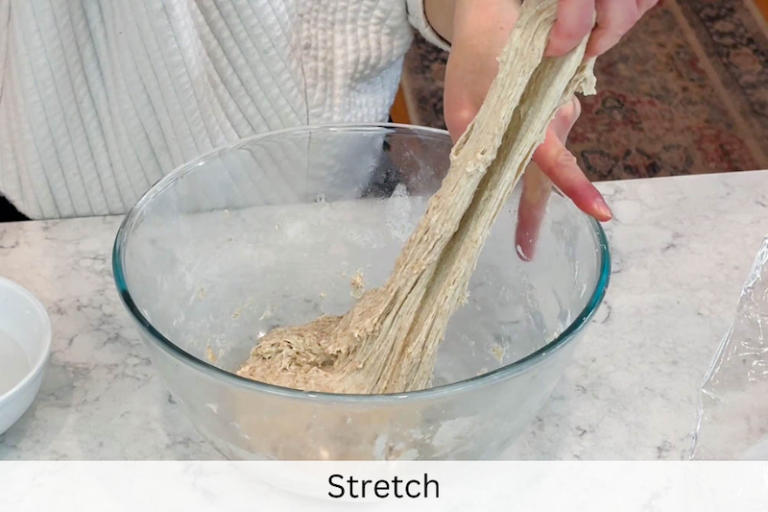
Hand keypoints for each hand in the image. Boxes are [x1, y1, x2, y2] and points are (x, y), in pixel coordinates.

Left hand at [425, 0, 650, 257]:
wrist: (496, 20)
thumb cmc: (477, 60)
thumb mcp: (461, 102)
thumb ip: (471, 137)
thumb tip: (471, 179)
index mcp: (537, 117)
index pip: (556, 158)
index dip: (576, 187)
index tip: (600, 212)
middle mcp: (558, 118)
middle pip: (550, 175)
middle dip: (534, 214)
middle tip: (526, 248)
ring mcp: (563, 114)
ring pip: (548, 160)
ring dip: (528, 187)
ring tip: (515, 222)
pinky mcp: (558, 112)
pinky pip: (547, 145)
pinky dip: (529, 160)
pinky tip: (511, 160)